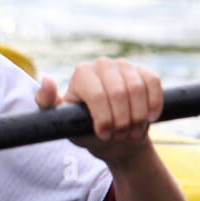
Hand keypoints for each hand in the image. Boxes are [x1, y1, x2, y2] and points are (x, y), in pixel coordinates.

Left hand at [34, 58, 162, 164]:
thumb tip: (45, 80)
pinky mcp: (143, 72)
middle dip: (122, 120)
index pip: (97, 95)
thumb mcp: (61, 119)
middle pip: (119, 93)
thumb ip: (47, 103)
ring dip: (138, 116)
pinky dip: (154, 103)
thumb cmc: (82, 126)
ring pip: (138, 89)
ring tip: (131, 132)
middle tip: (120, 136)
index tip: (104, 135)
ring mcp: (124, 66)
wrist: (112, 134)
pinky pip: (153, 83)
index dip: (104, 119)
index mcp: (82, 73)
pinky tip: (149, 118)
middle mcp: (102, 64)